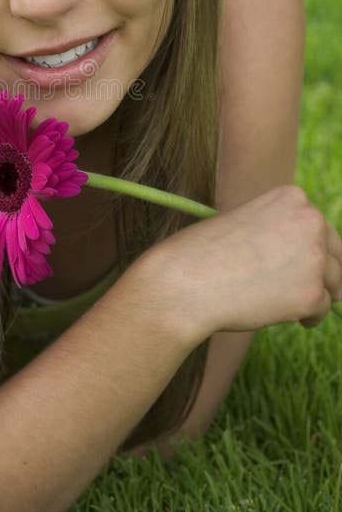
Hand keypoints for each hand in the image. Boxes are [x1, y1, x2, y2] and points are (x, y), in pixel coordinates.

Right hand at [149, 185, 341, 337]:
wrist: (185, 282)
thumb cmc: (203, 252)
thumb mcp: (245, 222)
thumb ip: (279, 231)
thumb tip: (314, 262)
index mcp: (292, 197)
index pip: (318, 226)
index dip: (305, 247)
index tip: (283, 260)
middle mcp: (311, 221)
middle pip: (334, 253)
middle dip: (318, 271)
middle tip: (287, 285)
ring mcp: (314, 257)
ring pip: (333, 282)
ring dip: (312, 292)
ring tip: (279, 299)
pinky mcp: (312, 293)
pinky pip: (323, 308)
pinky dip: (306, 315)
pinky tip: (283, 314)